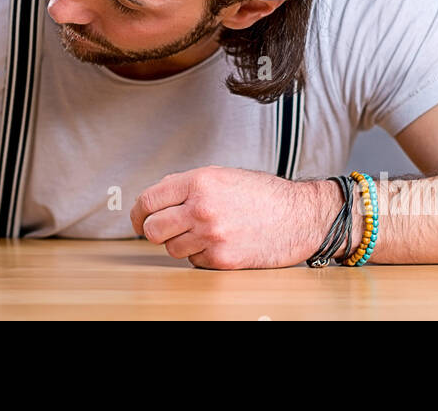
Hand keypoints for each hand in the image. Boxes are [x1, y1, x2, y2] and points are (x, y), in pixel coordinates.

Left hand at [130, 165, 339, 269]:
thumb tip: (155, 200)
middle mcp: (201, 208)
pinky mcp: (221, 259)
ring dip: (180, 243)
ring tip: (202, 233)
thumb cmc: (262, 194)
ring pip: (171, 248)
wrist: (298, 216)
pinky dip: (200, 255)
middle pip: (152, 229)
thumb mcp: (222, 175)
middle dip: (154, 231)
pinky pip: (193, 261)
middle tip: (164, 230)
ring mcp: (211, 236)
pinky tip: (219, 243)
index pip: (149, 200)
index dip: (138, 213)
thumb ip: (186, 185)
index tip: (139, 220)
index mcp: (199, 182)